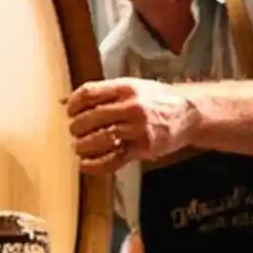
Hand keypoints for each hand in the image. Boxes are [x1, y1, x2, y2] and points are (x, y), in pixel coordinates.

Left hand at [63, 77, 195, 174]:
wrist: (188, 113)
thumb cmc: (156, 99)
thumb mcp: (131, 87)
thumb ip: (101, 93)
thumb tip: (64, 100)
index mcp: (126, 88)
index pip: (89, 93)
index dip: (73, 104)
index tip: (69, 111)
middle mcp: (132, 107)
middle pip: (91, 118)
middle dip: (76, 127)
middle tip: (74, 131)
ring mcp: (138, 129)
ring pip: (100, 139)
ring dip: (82, 146)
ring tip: (79, 147)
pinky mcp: (143, 148)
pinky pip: (113, 159)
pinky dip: (95, 165)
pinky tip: (85, 164)